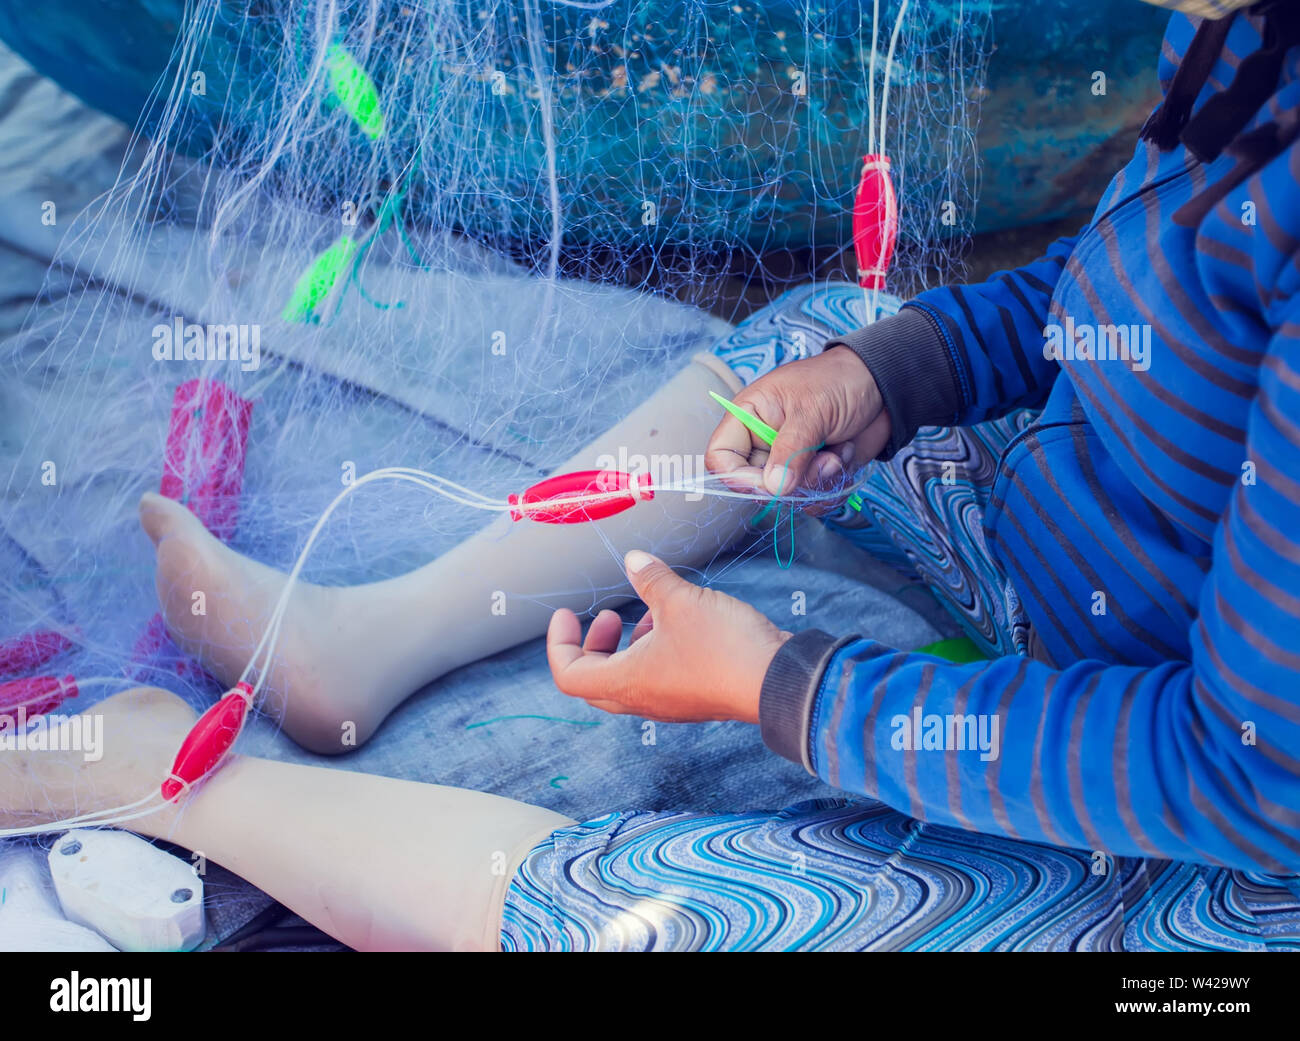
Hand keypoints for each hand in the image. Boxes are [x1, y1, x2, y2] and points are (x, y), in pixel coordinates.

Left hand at [546, 550, 791, 723]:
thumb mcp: (680, 601)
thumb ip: (651, 579)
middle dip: (594, 646)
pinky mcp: (696, 697)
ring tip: (652, 610)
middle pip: (596, 682)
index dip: (559, 643)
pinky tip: (680, 622)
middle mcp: (645, 700)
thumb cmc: (724, 646)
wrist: (779, 681)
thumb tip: (633, 561)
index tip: (567, 615)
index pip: (569, 675)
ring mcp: (671, 703)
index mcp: (628, 682)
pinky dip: (657, 650)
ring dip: (630, 645)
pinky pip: (660, 678)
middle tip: (607, 617)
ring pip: (631, 679)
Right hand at [704, 345, 890, 508]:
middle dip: (793, 480)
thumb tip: (774, 489)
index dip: (737, 477)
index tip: (770, 482)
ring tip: (836, 451)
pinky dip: (834, 486)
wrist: (884, 386)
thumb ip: (791, 450)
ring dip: (819, 481)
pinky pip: (813, 501)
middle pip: (756, 486)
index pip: (720, 457)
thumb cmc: (840, 381)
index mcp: (749, 417)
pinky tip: (844, 455)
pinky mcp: (813, 474)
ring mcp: (789, 461)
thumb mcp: (812, 410)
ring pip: (788, 498)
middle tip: (821, 459)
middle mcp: (764, 443)